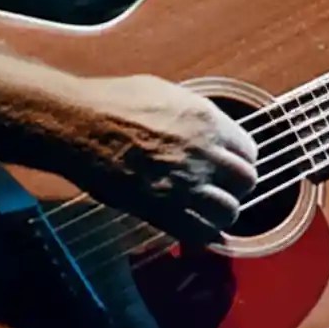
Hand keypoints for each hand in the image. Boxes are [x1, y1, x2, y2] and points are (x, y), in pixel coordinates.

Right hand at [66, 75, 257, 242]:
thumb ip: (195, 115)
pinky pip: (199, 232)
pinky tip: (196, 227)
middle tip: (223, 187)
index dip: (241, 160)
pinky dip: (203, 233)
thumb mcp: (167, 93)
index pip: (248, 150)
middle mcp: (204, 153)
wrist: (80, 125)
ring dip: (222, 211)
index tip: (232, 165)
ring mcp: (184, 184)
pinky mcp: (162, 209)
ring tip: (210, 209)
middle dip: (237, 186)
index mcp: (207, 121)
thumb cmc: (115, 102)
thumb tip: (209, 127)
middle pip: (246, 181)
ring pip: (229, 211)